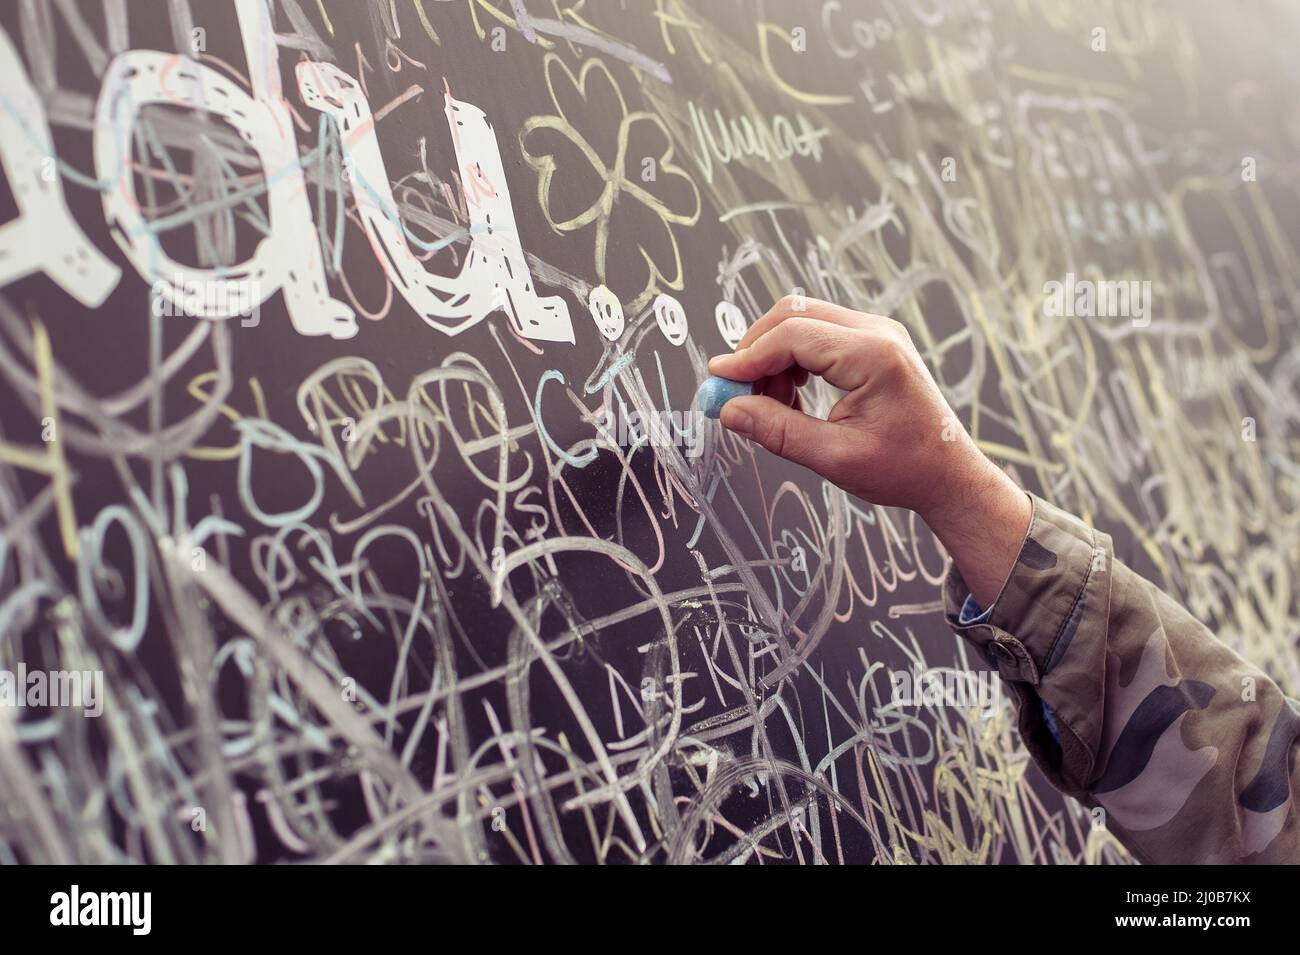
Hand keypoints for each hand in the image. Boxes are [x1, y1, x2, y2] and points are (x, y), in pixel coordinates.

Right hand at [708, 296, 1030, 604]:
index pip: (793, 336)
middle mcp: (877, 332)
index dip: (749, 356)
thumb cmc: (904, 470)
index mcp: (874, 355)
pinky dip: (793, 360)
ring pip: (802, 321)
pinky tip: (791, 398)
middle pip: (794, 314)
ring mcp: (877, 333)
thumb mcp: (835, 459)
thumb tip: (730, 410)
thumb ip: (778, 431)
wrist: (949, 474)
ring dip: (774, 357)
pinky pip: (818, 334)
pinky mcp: (872, 342)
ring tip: (771, 405)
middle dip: (757, 350)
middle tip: (737, 393)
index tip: (719, 380)